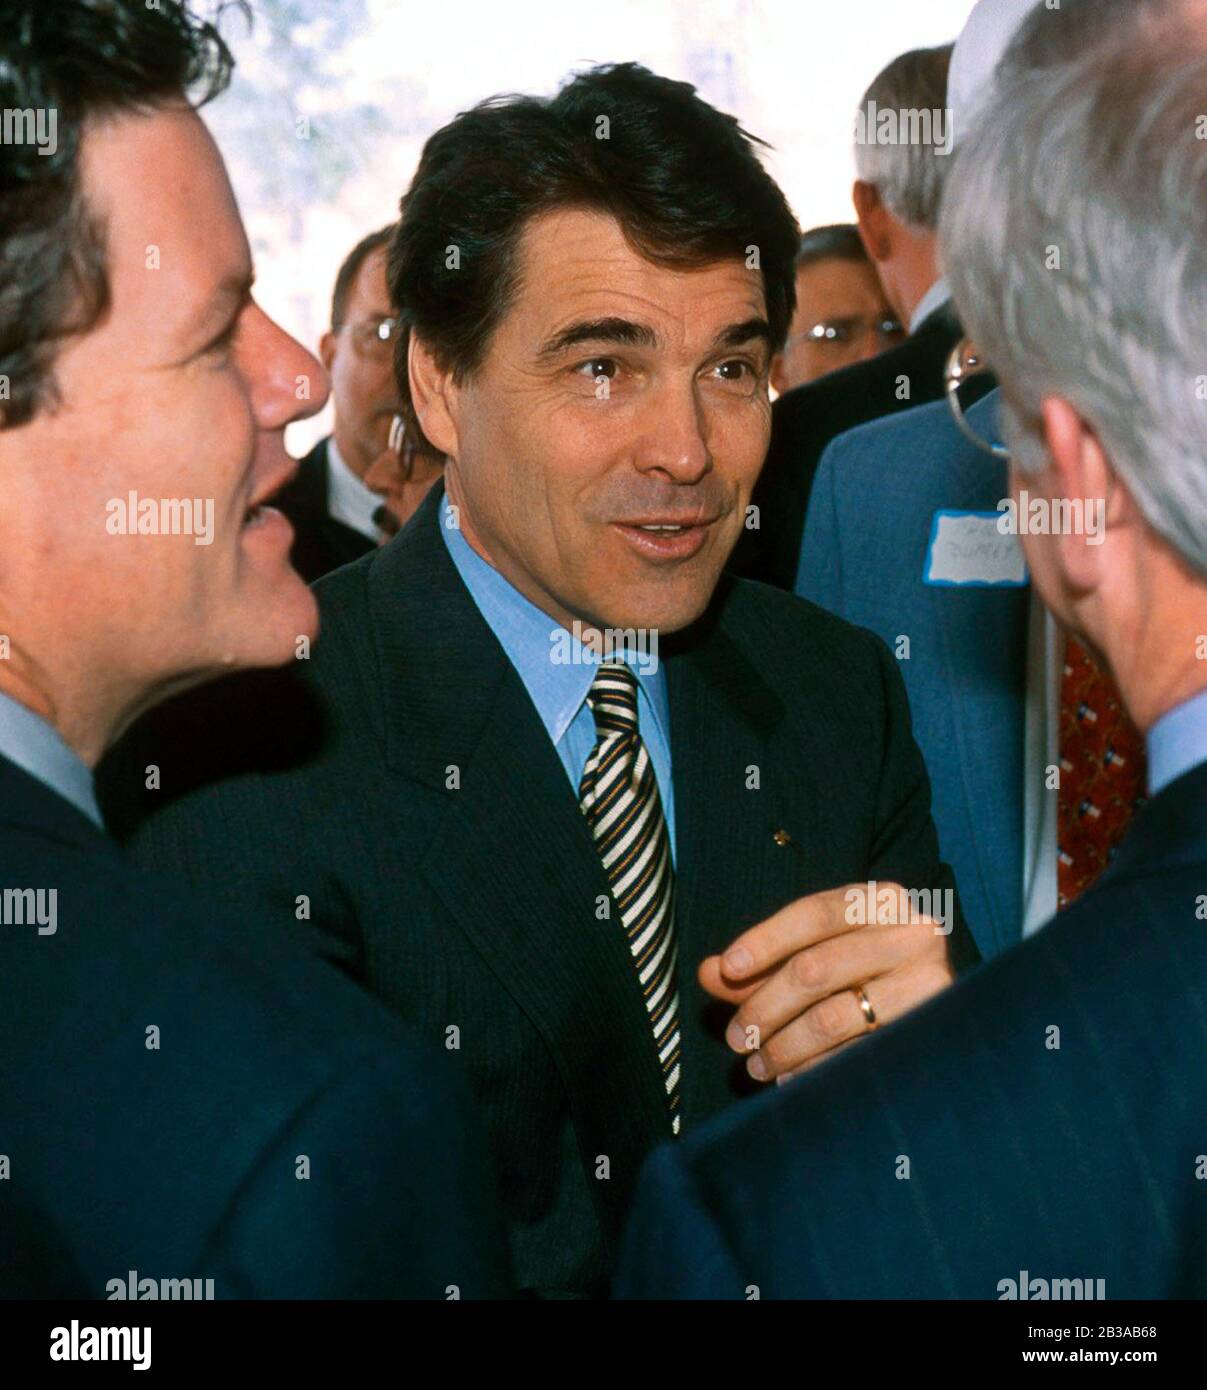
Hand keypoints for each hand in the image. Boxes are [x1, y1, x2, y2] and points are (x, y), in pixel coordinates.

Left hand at [699, 881, 953, 1083]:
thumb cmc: (866, 972)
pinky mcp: (930, 1032)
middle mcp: (913, 933)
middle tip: (734, 1037)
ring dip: (783, 1046)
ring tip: (755, 1065)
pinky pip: (856, 1054)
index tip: (726, 968)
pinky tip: (790, 1079)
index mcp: (881, 901)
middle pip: (815, 968)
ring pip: (832, 1016)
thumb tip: (709, 973)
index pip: (814, 913)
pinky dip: (814, 1069)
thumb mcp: (815, 953)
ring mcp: (928, 984)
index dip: (765, 940)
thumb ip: (760, 964)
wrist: (953, 1013)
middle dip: (763, 1006)